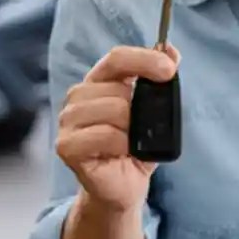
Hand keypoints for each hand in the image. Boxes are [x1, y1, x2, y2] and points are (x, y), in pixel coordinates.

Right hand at [56, 44, 179, 212]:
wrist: (123, 188)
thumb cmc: (136, 148)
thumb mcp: (155, 113)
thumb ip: (160, 81)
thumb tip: (172, 50)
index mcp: (98, 82)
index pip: (116, 58)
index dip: (144, 59)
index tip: (169, 70)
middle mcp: (78, 96)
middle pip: (117, 87)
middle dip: (139, 110)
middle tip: (140, 130)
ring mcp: (68, 120)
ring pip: (112, 110)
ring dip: (130, 129)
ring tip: (128, 143)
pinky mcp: (66, 145)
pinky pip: (103, 135)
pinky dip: (121, 144)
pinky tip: (120, 152)